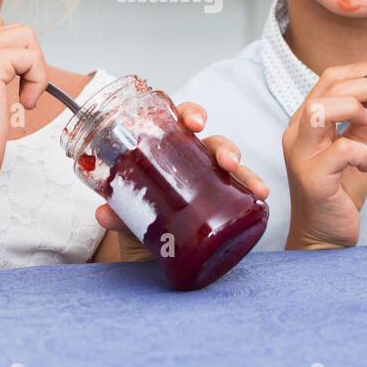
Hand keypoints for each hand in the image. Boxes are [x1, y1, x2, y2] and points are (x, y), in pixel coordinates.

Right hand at [0, 1, 47, 209]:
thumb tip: (20, 55)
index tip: (5, 64)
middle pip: (8, 24)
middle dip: (26, 55)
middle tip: (22, 88)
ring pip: (23, 33)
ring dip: (35, 66)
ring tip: (25, 95)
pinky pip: (29, 55)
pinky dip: (37, 79)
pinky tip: (25, 103)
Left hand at [94, 102, 268, 262]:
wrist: (147, 252)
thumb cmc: (138, 218)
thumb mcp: (127, 215)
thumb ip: (118, 212)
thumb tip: (104, 212)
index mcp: (167, 150)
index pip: (180, 121)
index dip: (191, 114)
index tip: (195, 122)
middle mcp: (191, 162)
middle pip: (212, 143)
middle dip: (225, 147)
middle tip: (227, 161)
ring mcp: (208, 182)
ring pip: (232, 167)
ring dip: (245, 173)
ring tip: (256, 187)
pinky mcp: (222, 204)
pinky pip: (241, 193)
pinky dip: (252, 193)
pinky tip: (262, 198)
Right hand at [282, 63, 366, 249]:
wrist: (326, 237)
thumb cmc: (338, 193)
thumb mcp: (359, 147)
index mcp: (306, 123)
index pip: (328, 80)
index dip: (361, 69)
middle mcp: (297, 134)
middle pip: (327, 89)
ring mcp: (300, 156)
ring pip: (319, 110)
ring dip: (354, 108)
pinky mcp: (311, 179)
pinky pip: (338, 151)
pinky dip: (360, 153)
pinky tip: (365, 165)